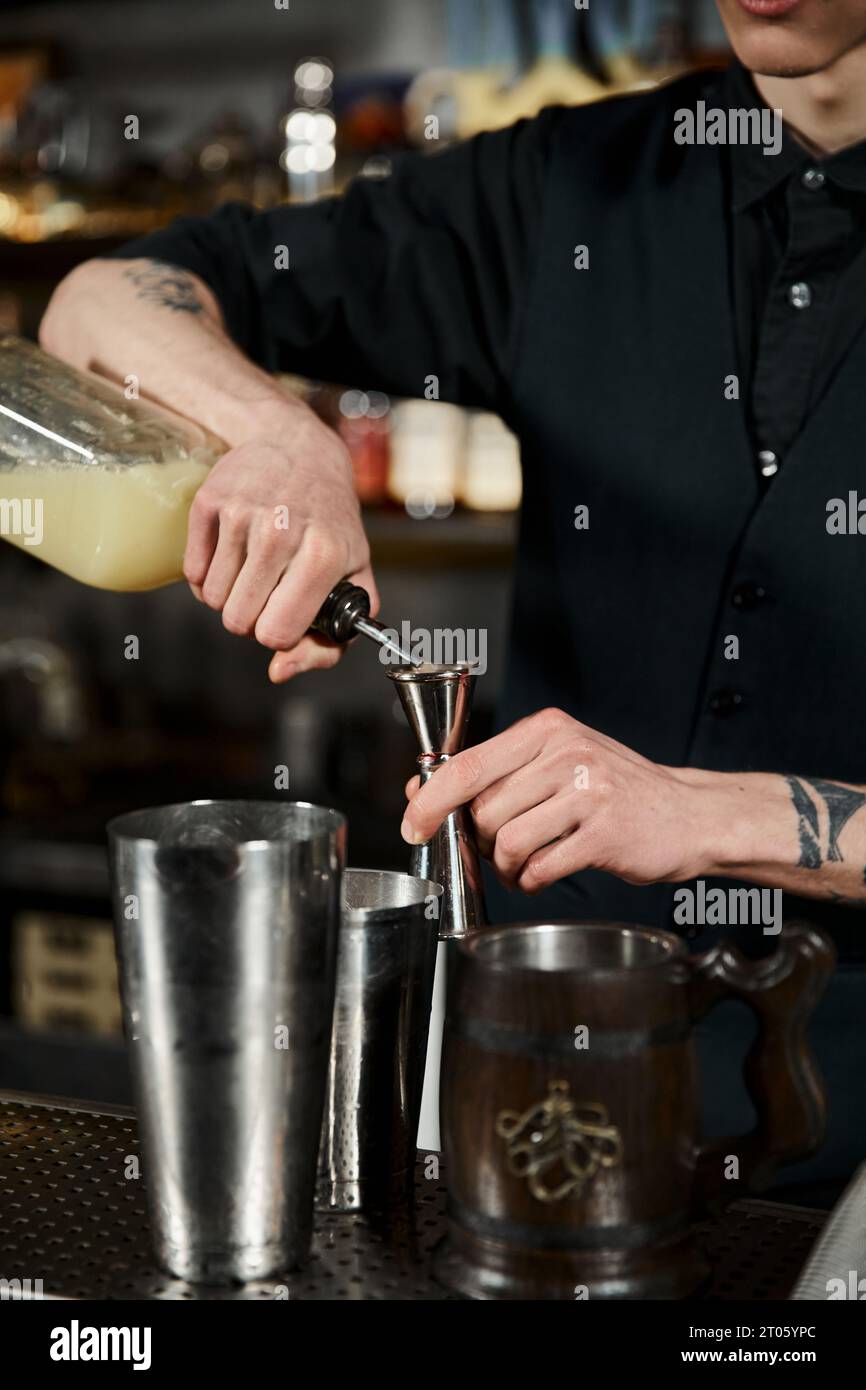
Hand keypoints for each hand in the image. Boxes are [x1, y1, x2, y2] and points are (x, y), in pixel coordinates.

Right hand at [183, 408, 376, 681]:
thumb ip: (331, 640)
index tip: (286, 615)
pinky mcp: (209, 501)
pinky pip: (193, 574)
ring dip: (228, 598)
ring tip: (252, 573)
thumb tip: (280, 670)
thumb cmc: (330, 522)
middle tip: (268, 594)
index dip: (278, 634)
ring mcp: (242, 514)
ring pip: (213, 600)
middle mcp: (282, 532)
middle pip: (239, 621)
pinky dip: (207, 578)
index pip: (278, 633)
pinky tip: (231, 558)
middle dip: (250, 619)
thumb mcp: (353, 577)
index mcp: (323, 555)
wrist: (301, 450)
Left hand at [401, 708, 717, 893]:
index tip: (412, 825)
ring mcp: (589, 792)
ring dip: (504, 867)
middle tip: (499, 849)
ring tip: (522, 866)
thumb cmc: (615, 790)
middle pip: (483, 810)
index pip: (467, 764)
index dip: (429, 800)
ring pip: (506, 842)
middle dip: (480, 841)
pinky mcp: (604, 834)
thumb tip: (421, 790)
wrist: (688, 814)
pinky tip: (541, 876)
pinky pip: (540, 867)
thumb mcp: (557, 761)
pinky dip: (530, 881)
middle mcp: (567, 753)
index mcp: (547, 729)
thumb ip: (495, 773)